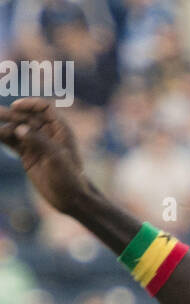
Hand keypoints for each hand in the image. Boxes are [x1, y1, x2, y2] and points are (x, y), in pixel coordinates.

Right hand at [0, 98, 91, 216]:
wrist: (69, 199)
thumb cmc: (69, 177)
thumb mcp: (56, 158)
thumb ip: (38, 141)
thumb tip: (19, 129)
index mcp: (60, 130)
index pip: (45, 108)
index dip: (30, 104)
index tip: (16, 107)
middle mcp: (47, 133)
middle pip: (26, 117)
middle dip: (11, 115)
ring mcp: (36, 143)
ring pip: (16, 129)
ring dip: (3, 125)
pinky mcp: (27, 154)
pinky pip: (12, 141)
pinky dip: (2, 137)